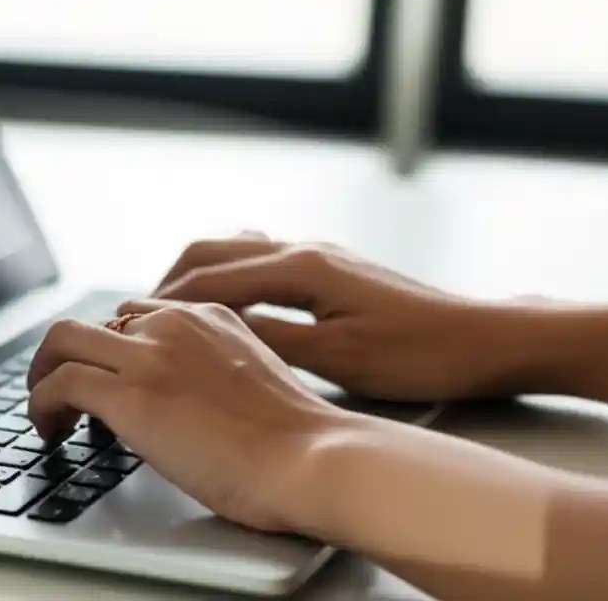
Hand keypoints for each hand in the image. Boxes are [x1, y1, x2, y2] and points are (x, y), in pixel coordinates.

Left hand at [26, 304, 351, 533]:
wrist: (311, 459)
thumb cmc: (297, 441)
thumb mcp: (253, 379)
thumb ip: (213, 370)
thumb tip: (181, 398)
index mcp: (208, 316)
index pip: (138, 314)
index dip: (113, 350)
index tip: (105, 377)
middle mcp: (174, 323)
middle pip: (95, 322)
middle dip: (70, 355)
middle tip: (62, 391)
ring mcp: (148, 355)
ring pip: (63, 340)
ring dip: (44, 375)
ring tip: (46, 411)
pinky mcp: (128, 394)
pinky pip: (58, 384)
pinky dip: (40, 405)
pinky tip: (51, 431)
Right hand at [122, 233, 529, 401]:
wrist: (482, 340)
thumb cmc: (419, 354)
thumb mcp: (338, 358)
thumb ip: (270, 339)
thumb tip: (210, 331)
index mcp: (301, 268)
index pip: (209, 279)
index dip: (161, 303)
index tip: (125, 324)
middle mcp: (302, 250)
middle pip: (210, 251)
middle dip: (166, 283)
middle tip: (134, 319)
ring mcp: (316, 255)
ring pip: (232, 251)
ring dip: (193, 277)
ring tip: (166, 313)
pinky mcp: (328, 269)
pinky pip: (257, 260)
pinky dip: (225, 276)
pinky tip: (221, 303)